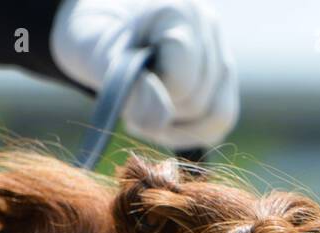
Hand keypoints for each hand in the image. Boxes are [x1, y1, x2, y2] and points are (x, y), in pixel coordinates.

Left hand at [51, 0, 237, 149]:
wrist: (104, 30)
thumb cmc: (94, 39)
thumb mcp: (97, 59)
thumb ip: (128, 89)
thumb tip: (160, 120)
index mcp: (180, 12)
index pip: (183, 83)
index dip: (153, 99)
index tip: (126, 88)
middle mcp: (210, 29)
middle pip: (200, 103)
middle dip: (162, 116)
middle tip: (131, 102)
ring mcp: (222, 53)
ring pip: (218, 117)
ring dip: (177, 129)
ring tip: (146, 113)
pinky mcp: (225, 78)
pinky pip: (220, 122)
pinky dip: (190, 132)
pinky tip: (163, 120)